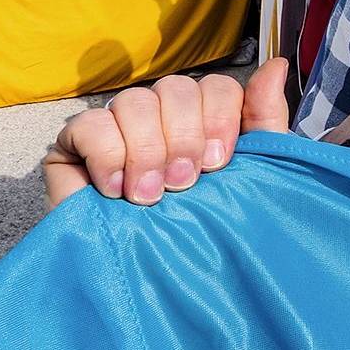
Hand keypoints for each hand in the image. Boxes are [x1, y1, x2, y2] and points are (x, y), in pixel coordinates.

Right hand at [43, 58, 290, 208]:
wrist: (148, 285)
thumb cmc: (201, 231)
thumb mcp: (245, 177)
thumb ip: (263, 120)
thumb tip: (276, 65)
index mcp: (204, 119)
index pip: (216, 86)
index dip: (219, 118)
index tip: (218, 164)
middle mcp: (162, 117)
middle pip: (175, 88)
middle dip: (184, 138)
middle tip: (183, 185)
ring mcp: (117, 127)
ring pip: (134, 101)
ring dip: (147, 151)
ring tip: (149, 195)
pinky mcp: (73, 146)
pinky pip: (88, 125)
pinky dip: (107, 156)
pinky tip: (115, 189)